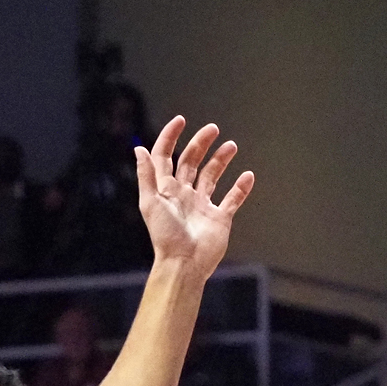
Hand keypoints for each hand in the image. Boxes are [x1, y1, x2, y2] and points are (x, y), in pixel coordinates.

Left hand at [134, 116, 253, 279]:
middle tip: (213, 129)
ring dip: (221, 160)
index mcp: (166, 190)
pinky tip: (248, 176)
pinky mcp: (219, 218)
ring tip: (231, 145)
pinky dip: (241, 188)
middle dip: (201, 144)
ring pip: (212, 176)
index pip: (166, 157)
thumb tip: (139, 148)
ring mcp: (202, 206)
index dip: (170, 138)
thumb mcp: (150, 202)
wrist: (184, 264)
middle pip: (191, 162)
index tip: (181, 121)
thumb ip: (146, 175)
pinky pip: (232, 199)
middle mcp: (184, 194)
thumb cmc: (165, 235)